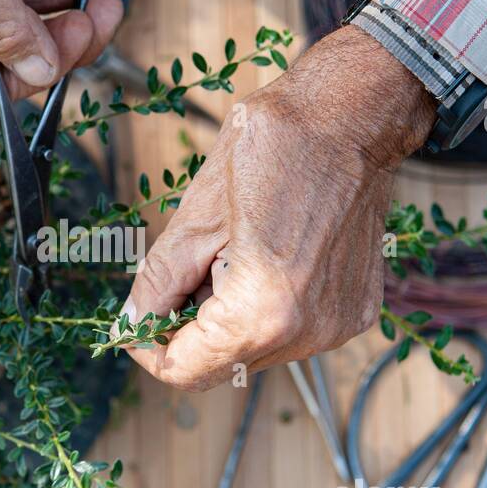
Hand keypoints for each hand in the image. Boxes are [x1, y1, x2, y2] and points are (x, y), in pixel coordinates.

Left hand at [122, 26, 436, 390]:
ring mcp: (337, 326)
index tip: (137, 321)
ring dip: (229, 317)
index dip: (149, 350)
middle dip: (191, 327)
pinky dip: (267, 308)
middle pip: (220, 365)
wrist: (353, 116)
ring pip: (255, 352)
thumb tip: (131, 323)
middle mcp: (308, 332)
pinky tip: (271, 255)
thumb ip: (158, 281)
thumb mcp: (196, 214)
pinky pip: (292, 332)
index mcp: (263, 311)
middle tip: (190, 265)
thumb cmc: (276, 147)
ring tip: (236, 251)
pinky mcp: (355, 313)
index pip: (185, 371)